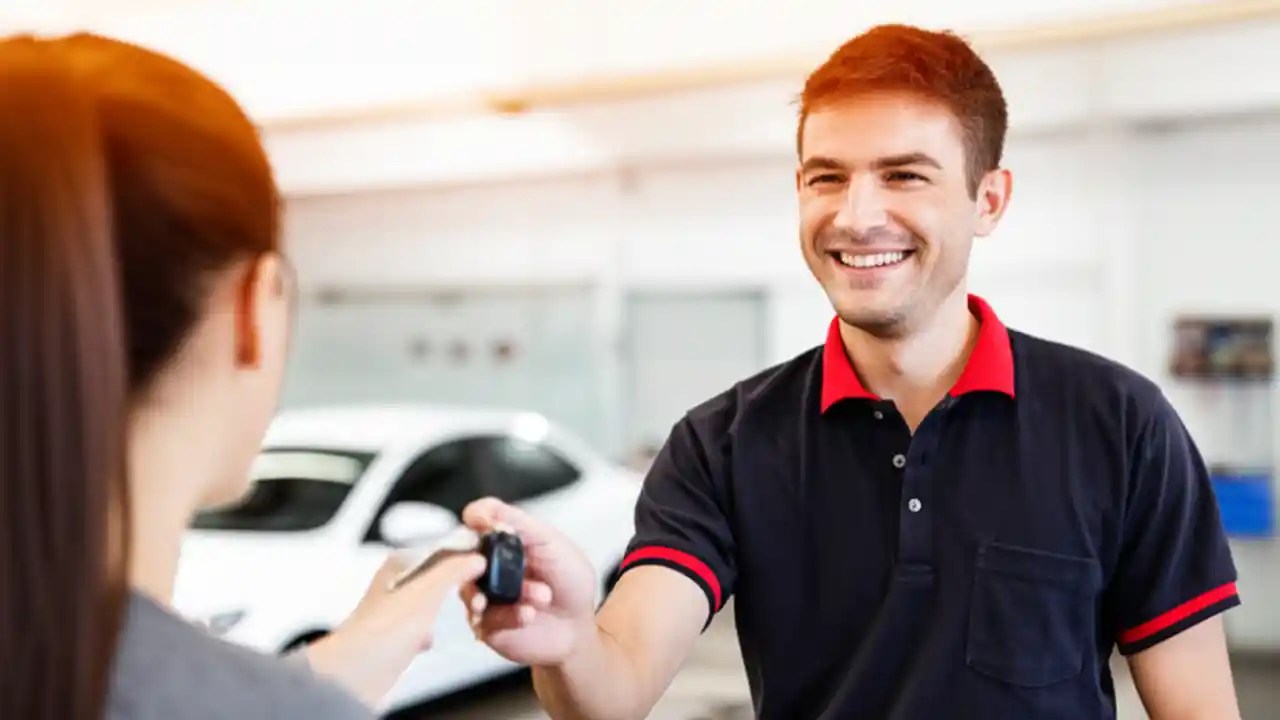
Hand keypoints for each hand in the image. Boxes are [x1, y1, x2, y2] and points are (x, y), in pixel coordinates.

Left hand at [304, 551, 484, 706]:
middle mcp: (391, 586)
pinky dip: (425, 636)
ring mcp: (390, 614)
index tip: (477, 567)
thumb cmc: (381, 630)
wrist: (358, 672)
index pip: (436, 550)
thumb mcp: (428, 589)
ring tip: (447, 621)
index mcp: (397, 565)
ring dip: (440, 614)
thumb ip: (453, 569)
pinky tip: (426, 642)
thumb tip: (474, 558)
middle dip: (452, 590)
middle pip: (432, 579)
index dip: (458, 558)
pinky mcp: (390, 640)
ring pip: (426, 606)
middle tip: (469, 599)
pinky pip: (417, 632)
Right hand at [460, 497, 598, 666]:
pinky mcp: (485, 625)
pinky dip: (509, 615)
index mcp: (503, 543)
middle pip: (464, 556)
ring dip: (511, 592)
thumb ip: (519, 522)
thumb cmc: (569, 582)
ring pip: (473, 590)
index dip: (476, 520)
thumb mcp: (552, 543)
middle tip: (506, 568)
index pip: (477, 524)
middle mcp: (489, 567)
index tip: (478, 520)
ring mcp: (485, 596)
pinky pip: (483, 619)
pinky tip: (530, 614)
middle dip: (488, 562)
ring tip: (541, 595)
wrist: (578, 626)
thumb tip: (484, 508)